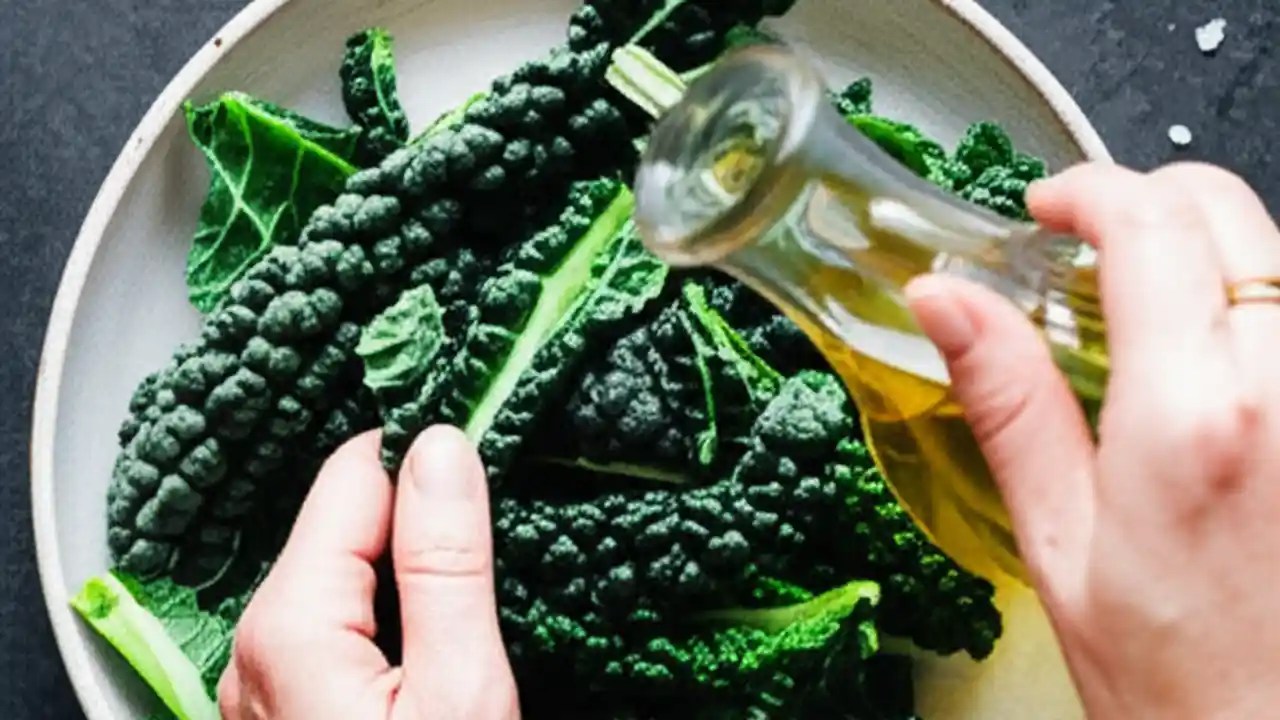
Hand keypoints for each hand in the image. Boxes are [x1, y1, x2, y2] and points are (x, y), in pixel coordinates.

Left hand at [217, 426, 519, 719]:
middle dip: (421, 524)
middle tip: (500, 547)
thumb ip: (447, 566)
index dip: (429, 462)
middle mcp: (255, 648)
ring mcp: (263, 686)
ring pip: (344, 580)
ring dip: (408, 578)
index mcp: (290, 624)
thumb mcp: (459, 689)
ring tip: (474, 606)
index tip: (493, 467)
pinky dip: (387, 625)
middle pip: (346, 527)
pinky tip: (434, 658)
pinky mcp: (286, 713)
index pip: (355, 474)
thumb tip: (442, 447)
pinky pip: (337, 634)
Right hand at [905, 162, 1279, 718]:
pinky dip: (1251, 305)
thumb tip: (944, 301)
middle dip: (1149, 203)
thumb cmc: (1176, 677)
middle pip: (1227, 208)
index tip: (1048, 209)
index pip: (1150, 226)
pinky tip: (1210, 368)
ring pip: (1276, 252)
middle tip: (1088, 253)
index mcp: (1192, 418)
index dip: (1088, 191)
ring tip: (1144, 320)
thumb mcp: (1060, 541)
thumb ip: (1007, 400)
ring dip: (1204, 254)